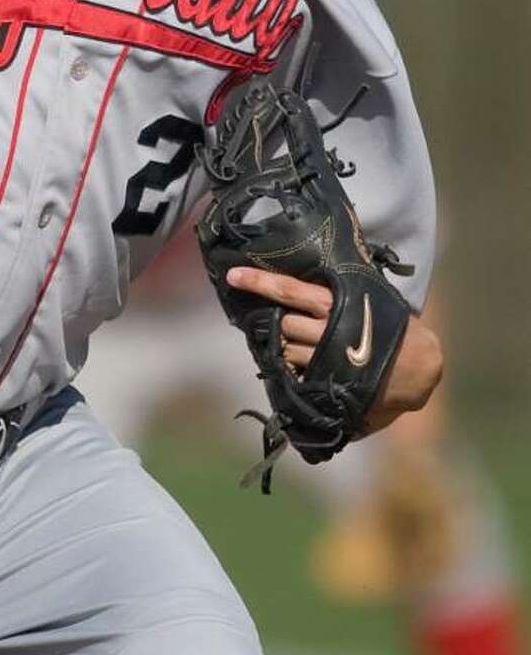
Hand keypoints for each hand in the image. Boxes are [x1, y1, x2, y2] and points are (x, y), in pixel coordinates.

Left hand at [226, 266, 443, 435]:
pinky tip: (307, 371)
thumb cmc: (391, 326)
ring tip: (307, 352)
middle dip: (282, 328)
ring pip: (288, 350)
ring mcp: (329, 354)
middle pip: (283, 324)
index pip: (289, 289)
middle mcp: (329, 326)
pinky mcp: (332, 379)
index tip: (233, 275)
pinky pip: (298, 375)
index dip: (259, 281)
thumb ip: (335, 292)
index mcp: (335, 302)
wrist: (421, 366)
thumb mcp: (366, 298)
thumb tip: (304, 283)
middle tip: (293, 331)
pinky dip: (296, 373)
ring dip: (289, 351)